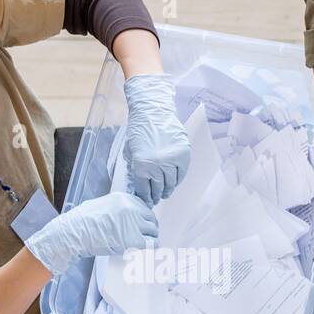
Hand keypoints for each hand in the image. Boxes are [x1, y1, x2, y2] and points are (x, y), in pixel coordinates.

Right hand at [25, 192, 157, 276]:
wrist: (74, 233)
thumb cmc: (82, 221)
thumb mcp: (101, 204)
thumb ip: (116, 207)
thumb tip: (125, 214)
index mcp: (124, 199)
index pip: (144, 207)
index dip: (143, 217)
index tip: (142, 224)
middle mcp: (132, 209)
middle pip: (151, 218)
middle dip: (148, 227)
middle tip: (143, 235)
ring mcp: (134, 224)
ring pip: (153, 231)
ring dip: (149, 237)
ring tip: (140, 242)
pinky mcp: (135, 240)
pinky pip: (153, 243)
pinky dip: (151, 246)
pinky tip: (145, 249)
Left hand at [123, 74, 191, 205]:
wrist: (153, 112)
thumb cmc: (139, 128)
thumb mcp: (130, 149)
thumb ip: (134, 167)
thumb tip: (139, 183)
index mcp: (141, 165)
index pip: (144, 189)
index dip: (145, 197)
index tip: (147, 201)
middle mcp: (157, 166)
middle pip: (158, 188)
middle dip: (156, 195)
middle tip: (155, 199)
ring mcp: (172, 162)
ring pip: (171, 183)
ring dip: (168, 189)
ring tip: (165, 192)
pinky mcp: (183, 156)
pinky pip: (181, 174)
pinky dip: (177, 180)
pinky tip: (173, 182)